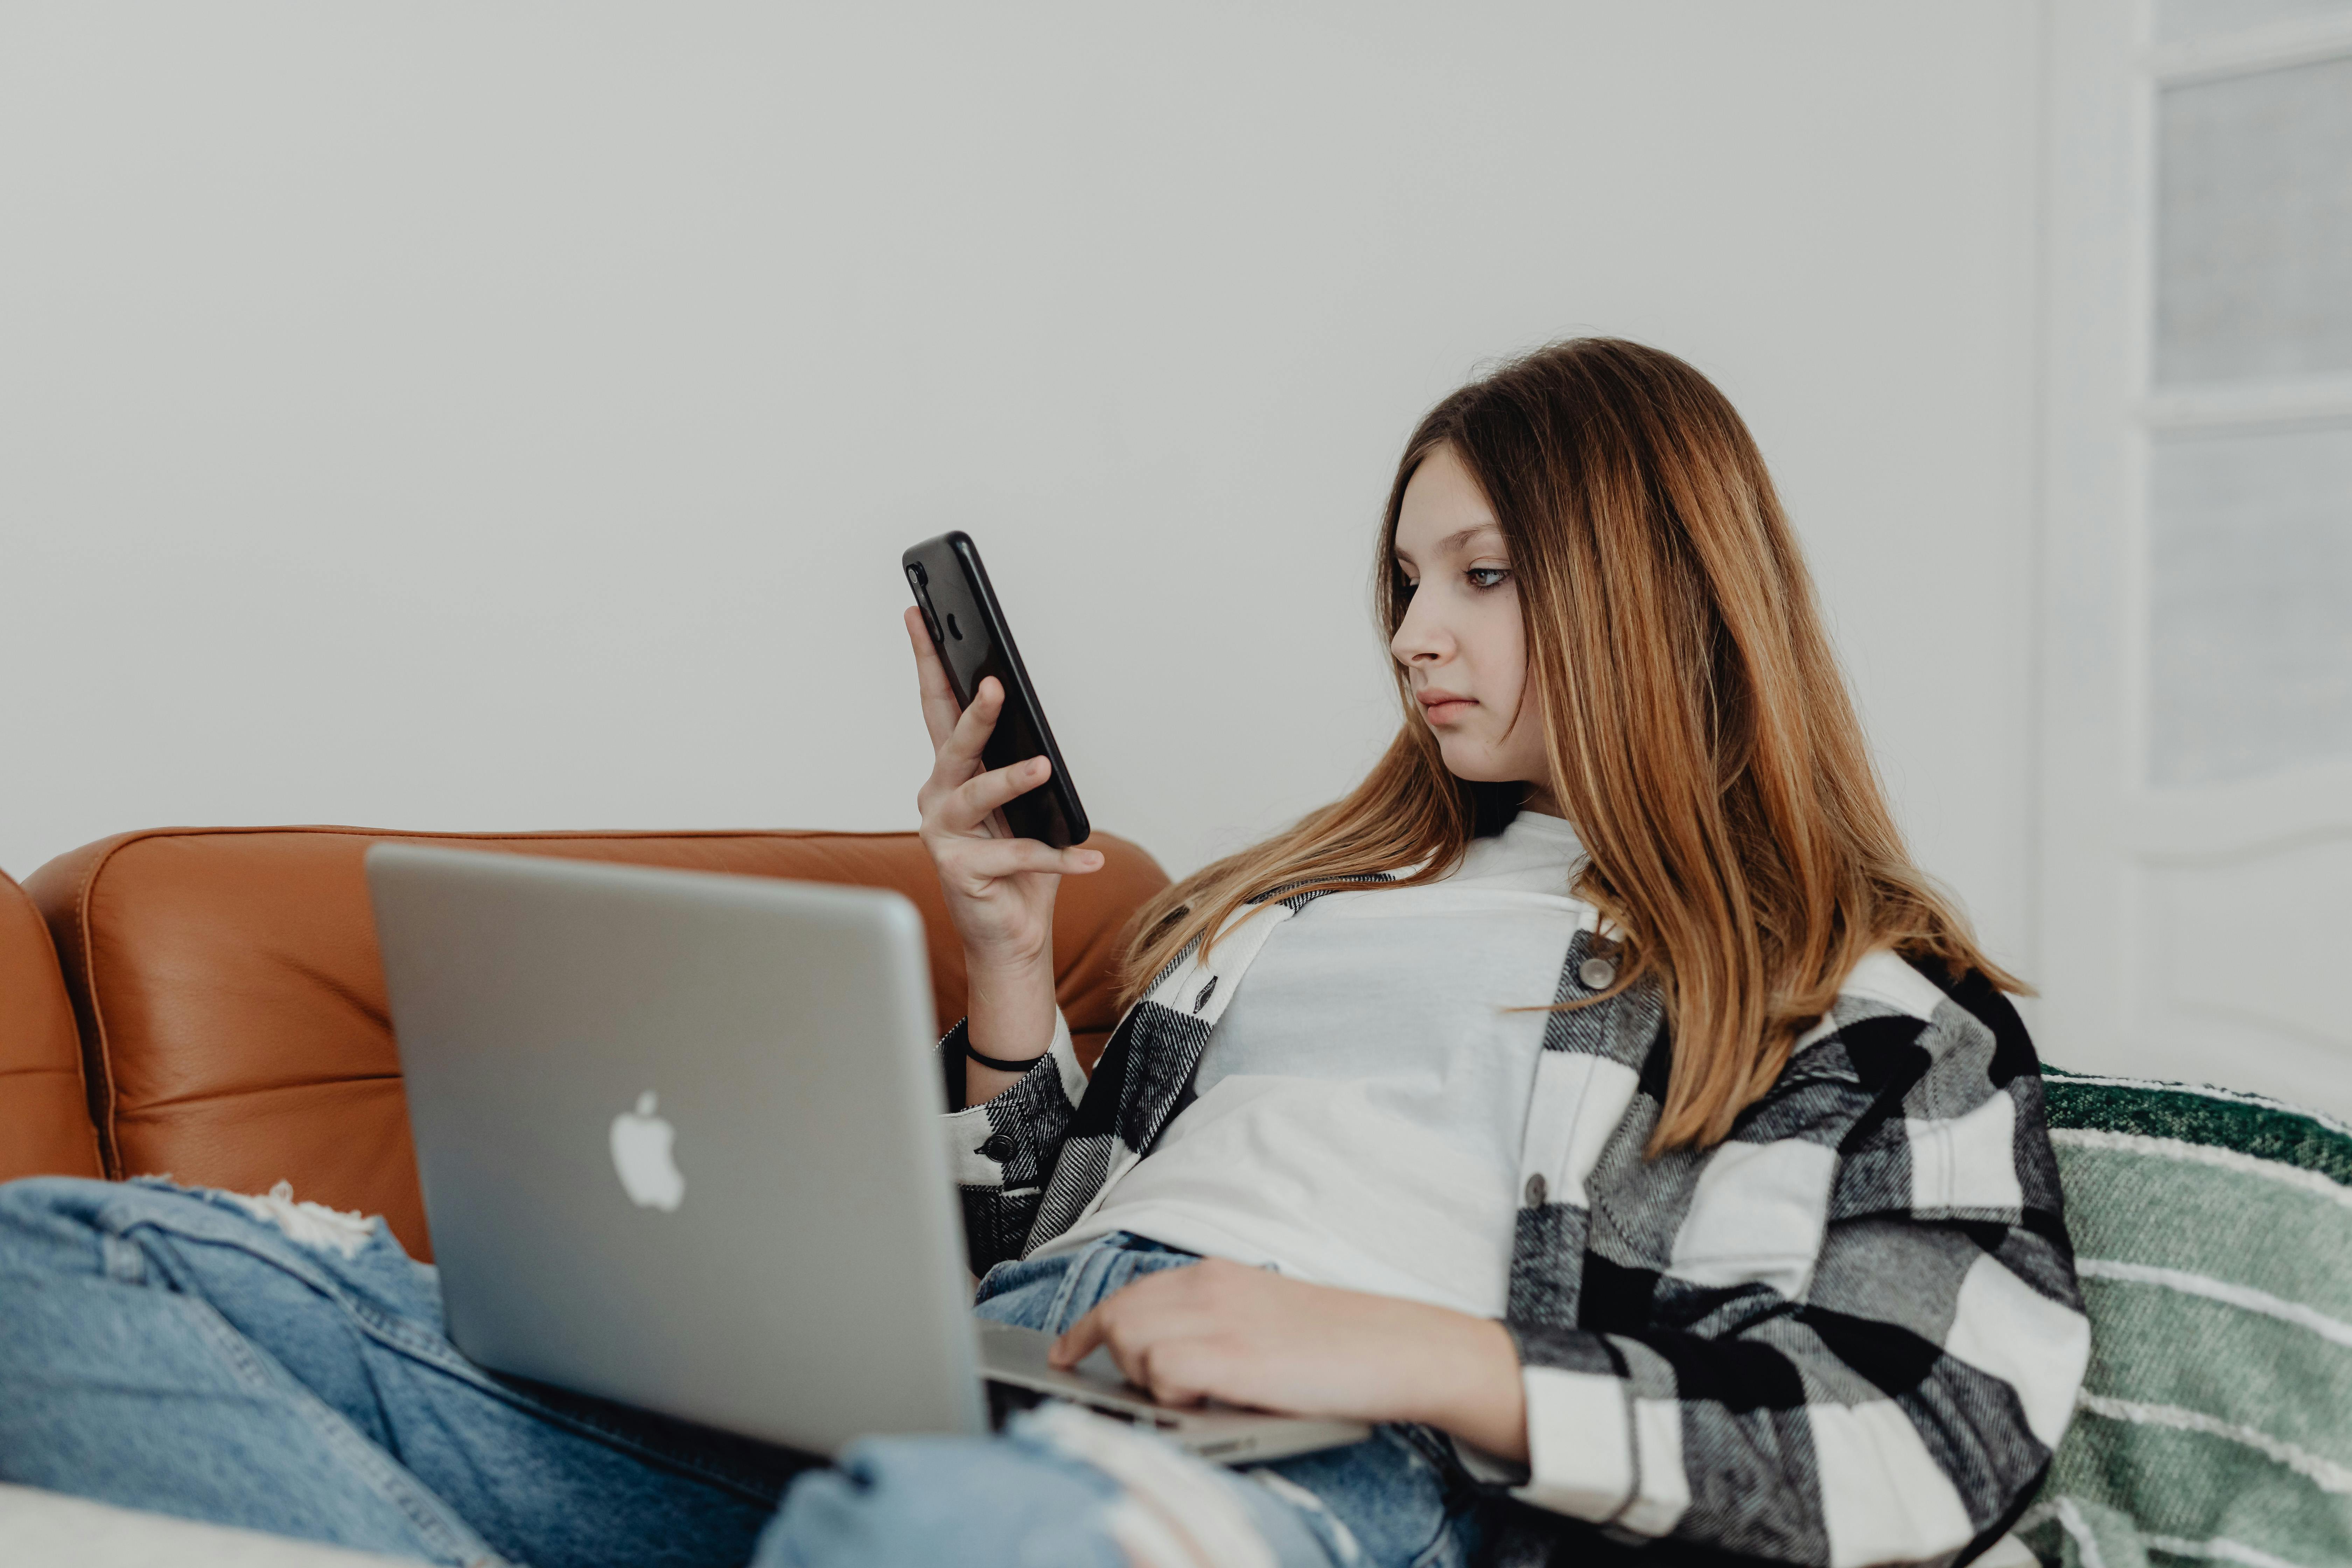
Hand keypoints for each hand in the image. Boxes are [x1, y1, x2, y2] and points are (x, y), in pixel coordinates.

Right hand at [907, 608, 1099, 1080]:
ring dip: (1012, 779)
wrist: (1009, 934)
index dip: (928, 660)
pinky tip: (1090, 857)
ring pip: (977, 795)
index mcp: (951, 772)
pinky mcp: (961, 871)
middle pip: (952, 743)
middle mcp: (939, 797)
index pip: (937, 704)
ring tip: (1044, 766)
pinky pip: (1019, 856)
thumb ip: (1015, 763)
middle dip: (973, 712)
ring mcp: (944, 835)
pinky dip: (1060, 858)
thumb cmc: (1015, 865)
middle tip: (994, 684)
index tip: (920, 614)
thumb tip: (1036, 726)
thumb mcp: (1020, 804)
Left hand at [1049, 1258, 1529, 1460]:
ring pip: (1130, 1342)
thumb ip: (1209, 1322)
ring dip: (1149, 1377)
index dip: (1088, 1328)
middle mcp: (1207, 1286)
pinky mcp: (1230, 1355)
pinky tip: (1210, 1397)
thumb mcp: (1261, 1315)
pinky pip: (1160, 1372)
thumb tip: (1156, 1354)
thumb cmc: (1335, 1341)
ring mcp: (1217, 1318)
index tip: (1065, 1352)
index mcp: (1214, 1274)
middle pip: (1117, 1316)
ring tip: (1198, 1392)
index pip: (1127, 1293)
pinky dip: (1172, 1393)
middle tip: (1158, 1387)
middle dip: (1118, 1358)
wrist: (1395, 1346)